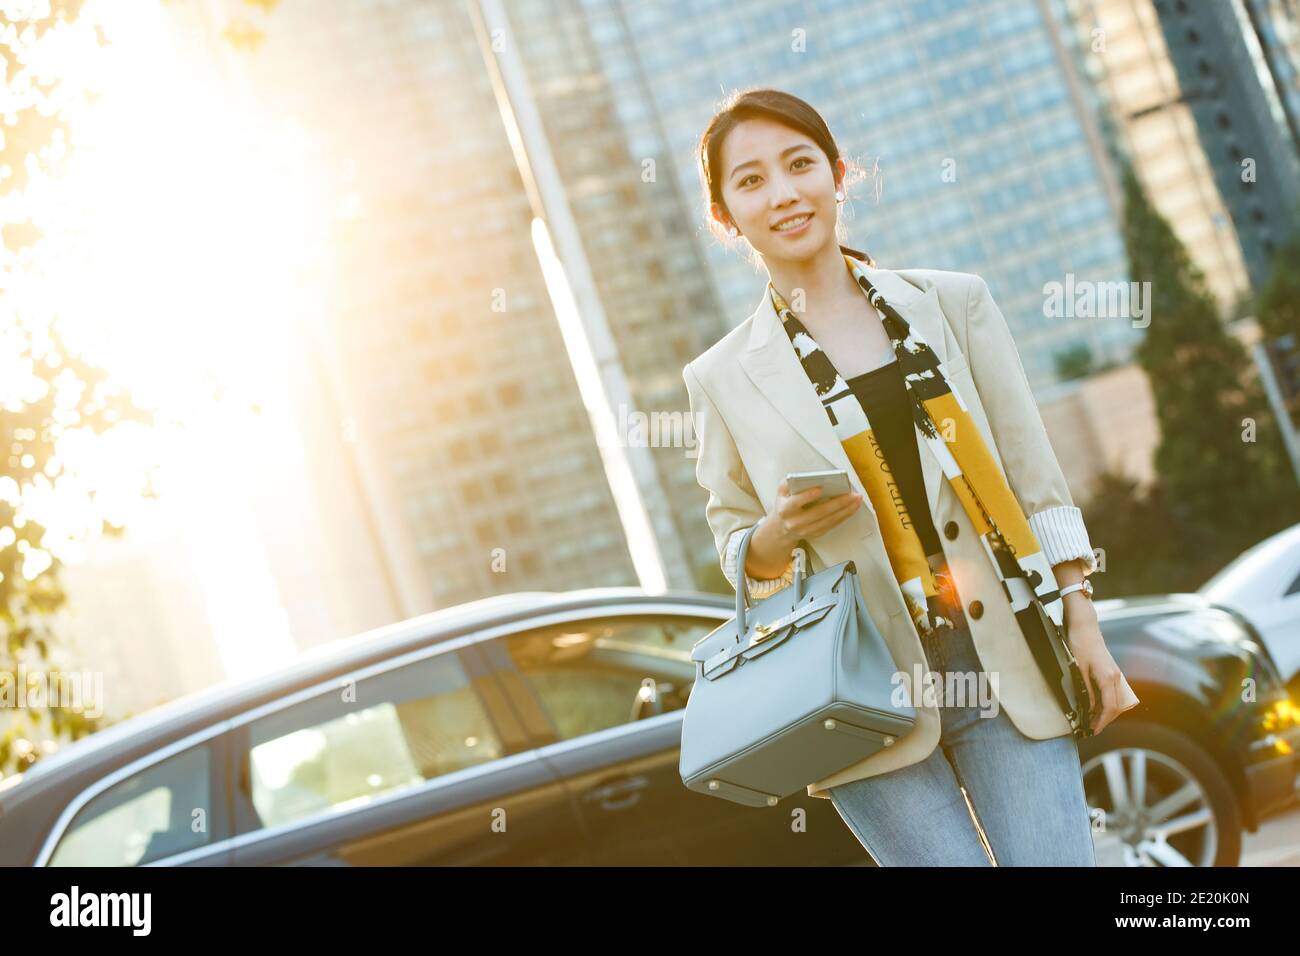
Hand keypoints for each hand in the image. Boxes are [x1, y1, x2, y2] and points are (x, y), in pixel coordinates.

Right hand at [772, 477, 862, 543]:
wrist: (781, 528)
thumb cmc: (785, 504)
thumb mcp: (781, 492)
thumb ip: (790, 482)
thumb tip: (807, 476)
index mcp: (785, 509)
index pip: (796, 502)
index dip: (808, 496)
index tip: (820, 488)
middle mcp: (795, 522)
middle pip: (819, 512)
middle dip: (838, 503)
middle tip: (852, 494)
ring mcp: (806, 531)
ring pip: (829, 521)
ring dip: (845, 510)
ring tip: (857, 500)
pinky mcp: (815, 534)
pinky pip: (832, 525)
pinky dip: (843, 516)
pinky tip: (852, 508)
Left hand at [1063, 596, 1138, 734]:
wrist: (1085, 627)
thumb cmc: (1079, 645)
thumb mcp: (1078, 670)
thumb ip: (1086, 690)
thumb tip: (1089, 708)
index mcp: (1108, 678)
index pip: (1109, 707)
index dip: (1101, 721)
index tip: (1093, 731)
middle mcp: (1116, 678)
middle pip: (1116, 707)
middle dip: (1104, 720)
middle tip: (1091, 729)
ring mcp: (1116, 674)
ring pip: (1116, 701)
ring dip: (1106, 712)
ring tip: (1092, 720)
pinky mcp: (1112, 672)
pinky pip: (1113, 693)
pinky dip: (1107, 703)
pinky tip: (1095, 706)